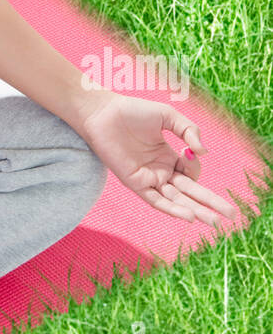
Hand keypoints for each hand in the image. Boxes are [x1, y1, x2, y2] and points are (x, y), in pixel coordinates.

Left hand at [75, 91, 237, 225]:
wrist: (103, 112)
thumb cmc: (133, 111)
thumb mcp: (168, 116)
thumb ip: (189, 130)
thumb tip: (203, 152)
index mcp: (168, 157)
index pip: (191, 173)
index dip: (196, 168)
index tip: (192, 152)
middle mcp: (160, 171)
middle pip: (190, 192)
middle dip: (210, 204)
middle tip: (231, 215)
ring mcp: (148, 178)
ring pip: (176, 200)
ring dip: (196, 211)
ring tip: (215, 222)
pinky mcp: (135, 183)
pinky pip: (156, 201)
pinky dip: (172, 209)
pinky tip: (189, 216)